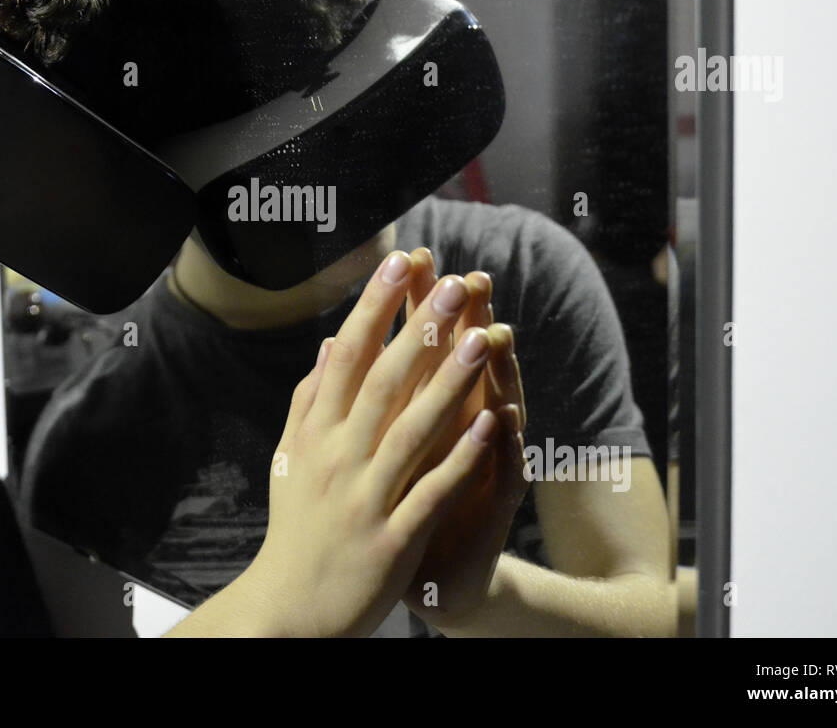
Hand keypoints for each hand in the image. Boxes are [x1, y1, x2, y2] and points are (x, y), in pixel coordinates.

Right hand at [239, 249, 506, 636]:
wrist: (288, 611)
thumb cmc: (295, 530)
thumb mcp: (290, 460)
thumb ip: (308, 402)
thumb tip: (327, 345)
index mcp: (313, 435)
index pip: (346, 356)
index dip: (374, 307)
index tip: (400, 261)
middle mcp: (335, 459)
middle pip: (382, 382)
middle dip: (421, 330)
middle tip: (455, 283)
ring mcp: (363, 499)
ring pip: (410, 430)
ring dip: (449, 381)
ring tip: (484, 338)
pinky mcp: (390, 539)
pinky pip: (431, 491)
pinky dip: (460, 456)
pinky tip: (490, 423)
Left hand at [398, 248, 530, 628]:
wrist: (432, 579)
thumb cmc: (399, 507)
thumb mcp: (376, 448)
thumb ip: (363, 397)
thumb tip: (333, 344)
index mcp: (425, 410)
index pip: (423, 346)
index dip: (416, 304)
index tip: (410, 256)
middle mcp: (461, 425)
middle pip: (464, 364)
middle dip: (463, 322)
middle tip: (467, 279)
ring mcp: (483, 461)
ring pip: (494, 407)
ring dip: (492, 373)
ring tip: (492, 335)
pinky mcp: (494, 504)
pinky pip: (501, 470)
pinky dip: (500, 446)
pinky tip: (503, 419)